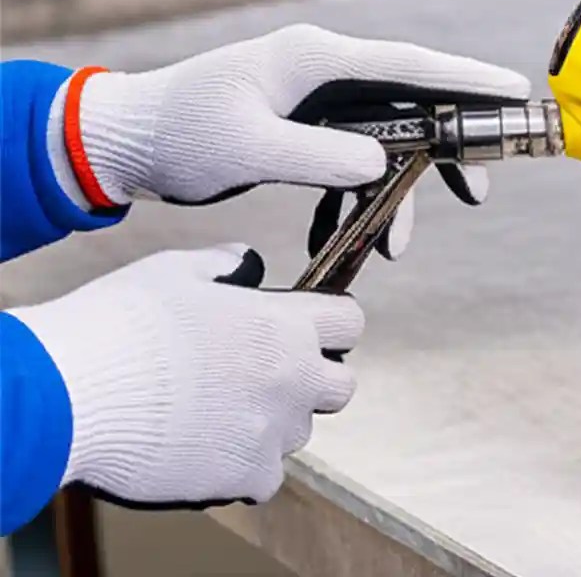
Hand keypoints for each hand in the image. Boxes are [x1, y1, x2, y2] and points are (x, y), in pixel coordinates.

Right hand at [8, 245, 361, 506]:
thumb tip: (247, 263)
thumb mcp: (174, 270)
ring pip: (299, 433)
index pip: (349, 322)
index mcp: (285, 325)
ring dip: (272, 424)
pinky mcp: (247, 475)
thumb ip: (224, 266)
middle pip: (340, 386)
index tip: (304, 328)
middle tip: (265, 376)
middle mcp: (293, 379)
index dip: (328, 323)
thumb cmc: (122, 323)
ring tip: (217, 412)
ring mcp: (274, 432)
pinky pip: (265, 477)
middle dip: (312, 380)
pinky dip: (242, 467)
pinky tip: (204, 448)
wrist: (72, 392)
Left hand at [66, 24, 529, 256]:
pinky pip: (351, 170)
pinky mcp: (306, 134)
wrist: (129, 143)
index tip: (513, 91)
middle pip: (410, 107)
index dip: (464, 80)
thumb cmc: (179, 133)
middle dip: (444, 153)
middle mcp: (324, 76)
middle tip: (477, 191)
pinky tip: (339, 243)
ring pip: (386, 147)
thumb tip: (380, 168)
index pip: (407, 66)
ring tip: (395, 250)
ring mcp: (317, 105)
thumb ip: (315, 156)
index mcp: (315, 61)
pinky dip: (352, 209)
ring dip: (395, 198)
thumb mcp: (245, 146)